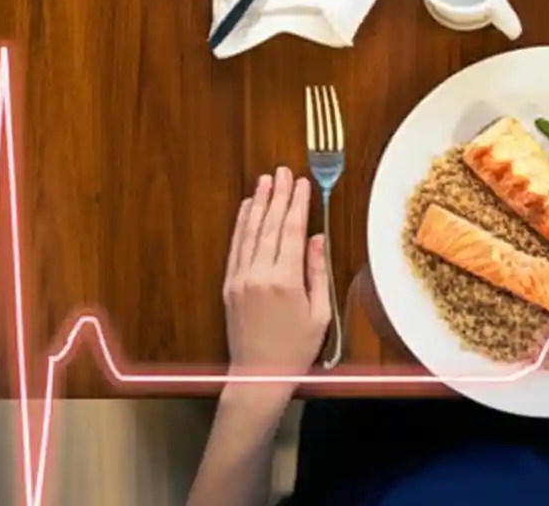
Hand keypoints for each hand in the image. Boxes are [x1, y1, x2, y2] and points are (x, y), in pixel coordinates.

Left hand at [221, 167, 331, 410]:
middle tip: (283, 171)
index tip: (303, 184)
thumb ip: (317, 272)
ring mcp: (240, 279)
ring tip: (266, 181)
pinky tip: (248, 209)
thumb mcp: (319, 313)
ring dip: (258, 204)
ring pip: (249, 233)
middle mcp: (258, 275)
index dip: (297, 204)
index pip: (291, 231)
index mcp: (285, 281)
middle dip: (278, 196)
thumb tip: (317, 238)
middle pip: (269, 226)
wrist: (258, 376)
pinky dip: (241, 226)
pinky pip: (235, 248)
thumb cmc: (296, 349)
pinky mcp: (229, 286)